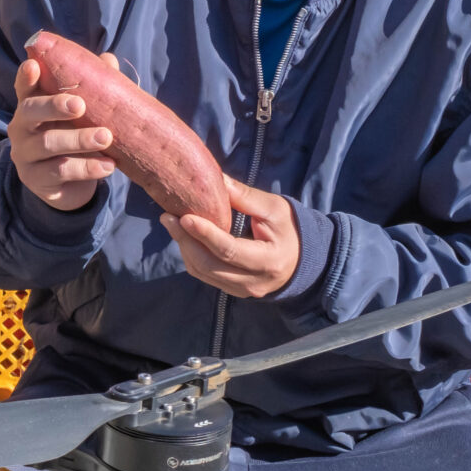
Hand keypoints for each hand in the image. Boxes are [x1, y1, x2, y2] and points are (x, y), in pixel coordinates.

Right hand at [8, 54, 120, 212]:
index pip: (24, 88)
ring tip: (106, 137)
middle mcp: (21, 128)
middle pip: (30, 112)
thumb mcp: (81, 115)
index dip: (26, 77)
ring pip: (48, 143)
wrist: (69, 186)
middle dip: (54, 106)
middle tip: (80, 105)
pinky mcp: (35, 179)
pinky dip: (87, 167)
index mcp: (31, 107)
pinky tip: (108, 166)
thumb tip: (109, 60)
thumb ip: (92, 88)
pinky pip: (60, 171)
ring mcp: (25, 155)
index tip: (33, 65)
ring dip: (79, 139)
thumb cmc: (73, 138)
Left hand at [161, 176, 301, 298]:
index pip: (229, 250)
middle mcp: (253, 282)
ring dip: (184, 247)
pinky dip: (191, 256)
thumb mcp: (275, 209)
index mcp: (268, 261)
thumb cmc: (291, 229)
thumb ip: (246, 197)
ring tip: (172, 223)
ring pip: (202, 272)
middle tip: (168, 217)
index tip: (184, 217)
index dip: (205, 234)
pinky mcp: (232, 290)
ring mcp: (241, 290)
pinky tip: (185, 237)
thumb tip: (217, 180)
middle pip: (209, 265)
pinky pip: (205, 275)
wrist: (302, 258)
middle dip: (185, 240)